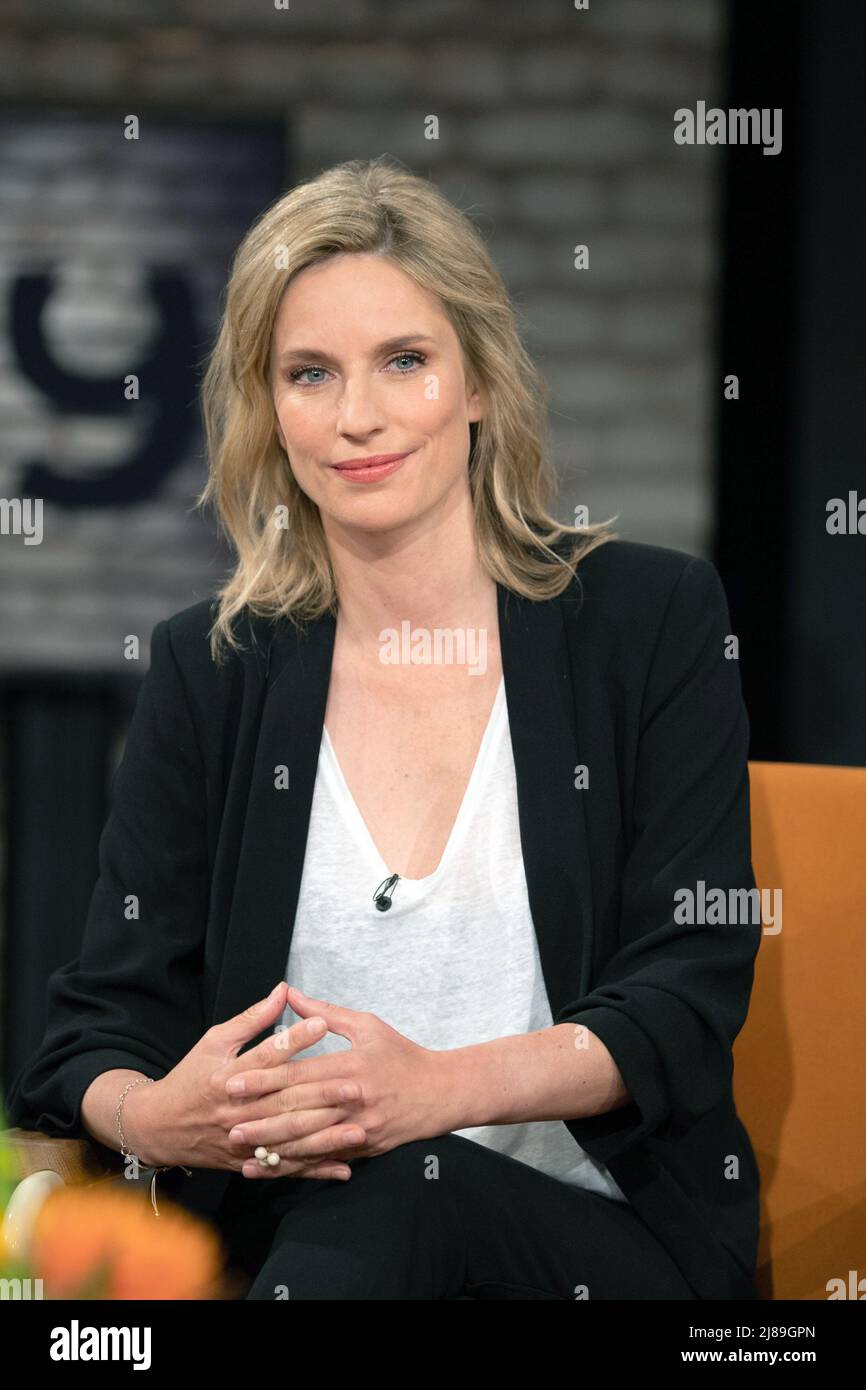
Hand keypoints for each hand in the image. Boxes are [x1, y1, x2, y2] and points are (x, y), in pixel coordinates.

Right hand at [121, 982, 368, 1180]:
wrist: (158, 1127)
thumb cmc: (190, 1076)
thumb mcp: (214, 1041)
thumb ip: (251, 1019)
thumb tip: (283, 990)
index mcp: (227, 1078)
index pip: (265, 1056)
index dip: (294, 1040)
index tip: (323, 1024)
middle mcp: (236, 1111)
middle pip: (284, 1102)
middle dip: (322, 1094)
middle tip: (356, 1084)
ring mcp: (243, 1141)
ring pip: (290, 1140)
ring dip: (326, 1138)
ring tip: (359, 1130)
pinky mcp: (248, 1163)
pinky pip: (286, 1168)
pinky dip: (314, 1171)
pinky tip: (343, 1170)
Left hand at [210, 987, 449, 1178]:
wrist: (440, 1092)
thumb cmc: (402, 1054)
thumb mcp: (367, 1025)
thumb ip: (325, 1013)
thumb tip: (290, 994)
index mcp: (350, 1067)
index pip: (299, 1074)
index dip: (263, 1079)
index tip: (233, 1082)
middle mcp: (352, 1100)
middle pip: (298, 1110)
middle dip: (259, 1117)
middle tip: (226, 1120)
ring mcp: (358, 1128)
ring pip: (308, 1140)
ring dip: (272, 1146)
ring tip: (241, 1147)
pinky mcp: (362, 1148)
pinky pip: (323, 1158)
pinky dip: (296, 1165)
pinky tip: (272, 1166)